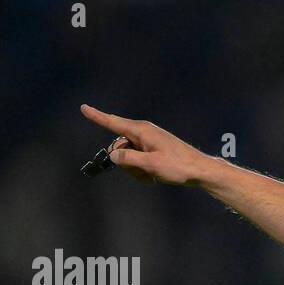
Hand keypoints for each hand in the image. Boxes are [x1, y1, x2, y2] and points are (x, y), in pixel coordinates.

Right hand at [79, 104, 212, 185]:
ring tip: (152, 176)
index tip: (83, 107)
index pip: (114, 122)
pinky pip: (138, 160)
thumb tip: (113, 155)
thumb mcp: (151, 165)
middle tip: (143, 172)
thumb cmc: (179, 166)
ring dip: (135, 170)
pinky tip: (154, 177)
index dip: (97, 116)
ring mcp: (148, 141)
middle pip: (119, 147)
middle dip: (125, 163)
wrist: (200, 171)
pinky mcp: (152, 150)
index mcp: (142, 131)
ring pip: (128, 157)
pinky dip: (142, 170)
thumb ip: (129, 159)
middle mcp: (143, 132)